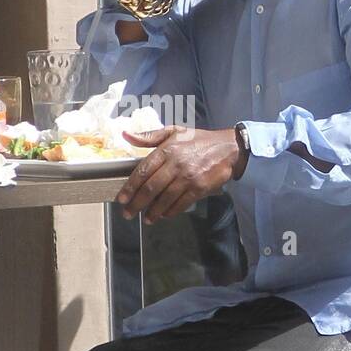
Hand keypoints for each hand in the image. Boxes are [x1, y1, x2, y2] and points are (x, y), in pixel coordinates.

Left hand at [116, 126, 244, 222]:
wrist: (228, 148)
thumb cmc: (199, 140)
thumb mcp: (174, 132)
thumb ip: (149, 136)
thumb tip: (126, 135)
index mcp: (167, 150)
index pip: (143, 171)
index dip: (130, 187)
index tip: (122, 198)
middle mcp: (176, 164)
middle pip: (151, 188)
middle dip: (137, 203)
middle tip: (128, 213)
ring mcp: (188, 177)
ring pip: (165, 198)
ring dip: (153, 211)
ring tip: (146, 218)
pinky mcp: (199, 188)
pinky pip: (181, 203)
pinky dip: (171, 211)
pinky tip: (163, 215)